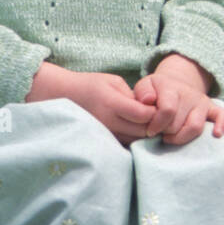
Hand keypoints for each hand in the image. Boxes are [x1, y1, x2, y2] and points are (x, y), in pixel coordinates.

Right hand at [27, 61, 157, 145]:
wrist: (65, 95)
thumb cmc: (92, 84)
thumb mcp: (114, 81)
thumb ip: (132, 95)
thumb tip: (150, 108)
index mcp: (112, 103)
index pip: (143, 115)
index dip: (155, 112)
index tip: (158, 106)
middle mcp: (108, 121)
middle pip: (142, 131)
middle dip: (155, 125)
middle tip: (158, 116)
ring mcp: (105, 133)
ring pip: (135, 140)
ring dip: (145, 133)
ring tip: (146, 122)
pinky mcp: (103, 140)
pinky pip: (125, 143)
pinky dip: (134, 138)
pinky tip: (135, 128)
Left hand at [135, 54, 223, 144]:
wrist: (174, 84)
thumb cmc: (155, 92)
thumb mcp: (144, 87)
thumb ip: (141, 93)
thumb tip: (147, 101)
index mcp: (171, 88)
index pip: (167, 110)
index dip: (156, 125)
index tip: (149, 131)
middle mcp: (189, 93)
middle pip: (178, 124)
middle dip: (166, 132)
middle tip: (159, 133)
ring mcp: (201, 101)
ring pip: (196, 126)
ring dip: (181, 137)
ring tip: (170, 138)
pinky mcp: (211, 108)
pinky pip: (222, 116)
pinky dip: (221, 125)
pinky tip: (216, 134)